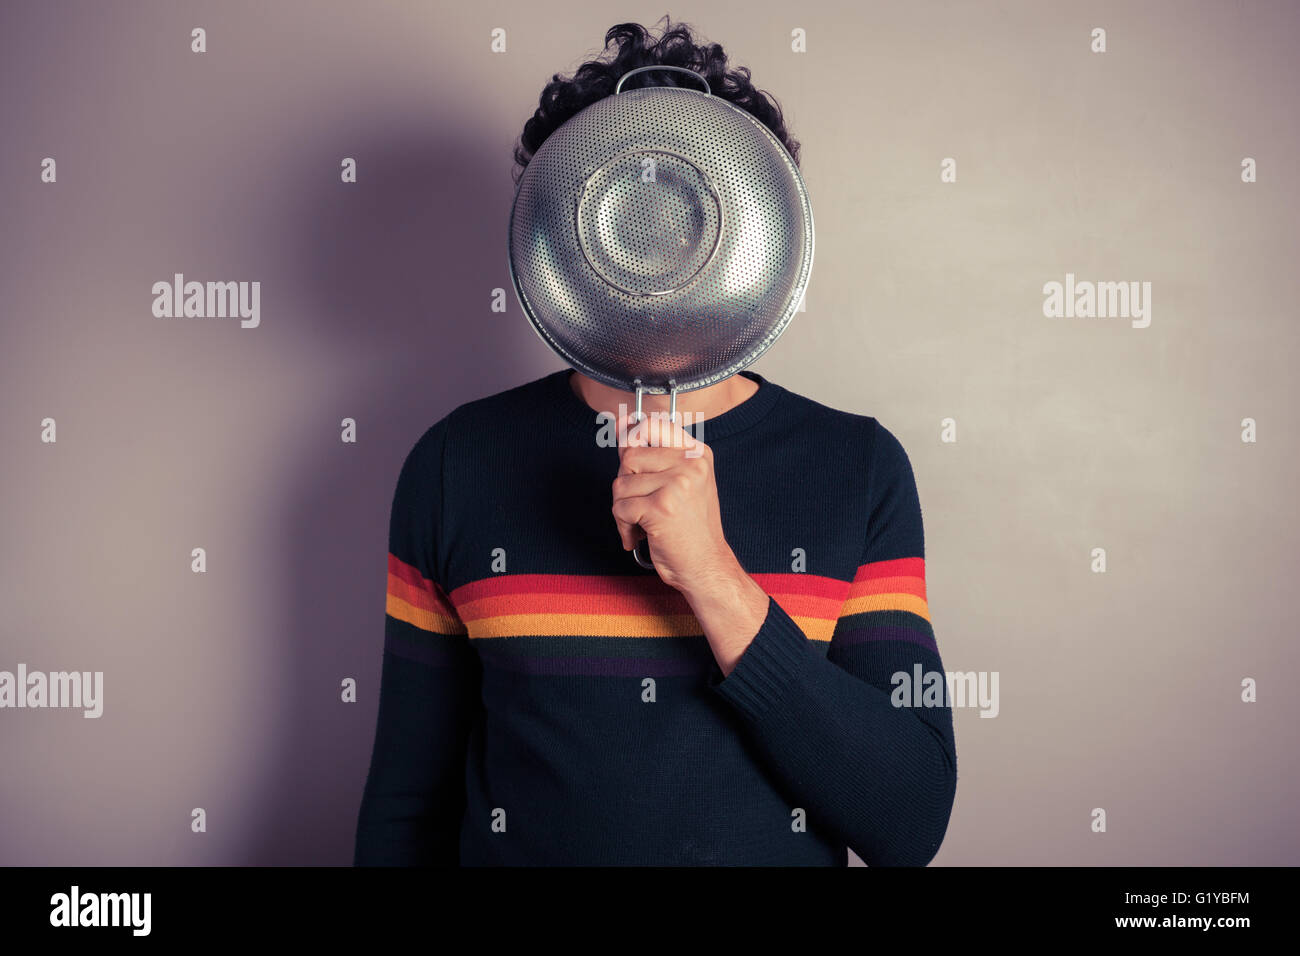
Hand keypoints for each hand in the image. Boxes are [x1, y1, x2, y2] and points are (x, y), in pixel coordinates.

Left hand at [611, 411, 768, 673]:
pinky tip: (639, 536)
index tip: (624, 446)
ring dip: (623, 509)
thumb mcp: (683, 483)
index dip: (631, 435)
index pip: (653, 425)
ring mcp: (677, 484)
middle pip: (629, 456)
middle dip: (626, 483)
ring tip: (642, 523)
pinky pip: (620, 507)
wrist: (707, 565)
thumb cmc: (691, 528)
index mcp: (697, 454)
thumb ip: (653, 456)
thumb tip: (622, 426)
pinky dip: (623, 526)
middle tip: (640, 504)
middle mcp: (690, 464)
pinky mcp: (661, 507)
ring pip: (621, 483)